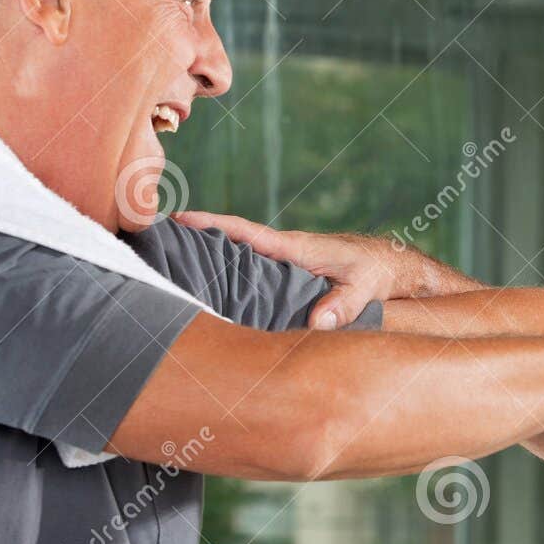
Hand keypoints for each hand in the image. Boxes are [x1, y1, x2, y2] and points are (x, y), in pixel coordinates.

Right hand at [172, 211, 478, 328]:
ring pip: (236, 264)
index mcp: (294, 248)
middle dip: (191, 244)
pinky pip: (250, 278)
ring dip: (205, 264)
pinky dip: (227, 280)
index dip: (211, 225)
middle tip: (148, 244)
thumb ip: (344, 304)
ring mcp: (282, 267)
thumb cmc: (380, 271)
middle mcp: (282, 254)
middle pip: (229, 246)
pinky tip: (205, 299)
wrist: (396, 270)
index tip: (176, 219)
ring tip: (161, 273)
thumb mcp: (365, 286)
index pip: (245, 232)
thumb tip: (319, 324)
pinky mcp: (287, 280)